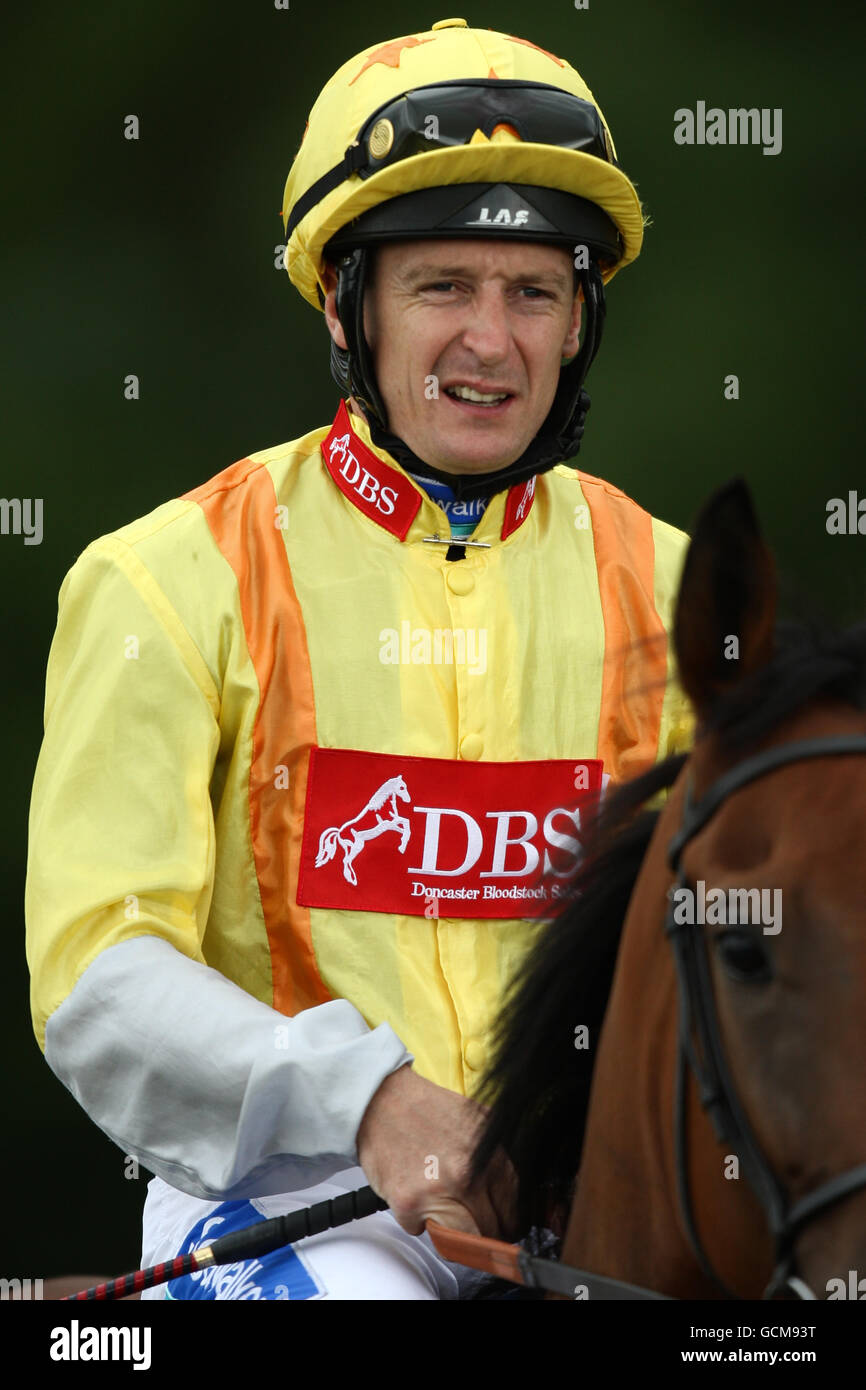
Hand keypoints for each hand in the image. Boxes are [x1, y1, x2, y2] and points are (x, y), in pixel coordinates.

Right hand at [356, 1063, 518, 1240]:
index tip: (500, 1222)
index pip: (514, 1208)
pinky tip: (413, 1191)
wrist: (382, 1101)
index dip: (507, 1220)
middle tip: (468, 1218)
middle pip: (490, 1230)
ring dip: (452, 1233)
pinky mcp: (409, 1203)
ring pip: (460, 1240)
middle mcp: (468, 1175)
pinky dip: (416, 1218)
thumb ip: (495, 1158)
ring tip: (440, 1209)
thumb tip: (512, 1194)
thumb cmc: (425, 1110)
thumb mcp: (477, 1123)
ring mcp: (438, 1191)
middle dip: (481, 1230)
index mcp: (489, 1155)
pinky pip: (420, 1230)